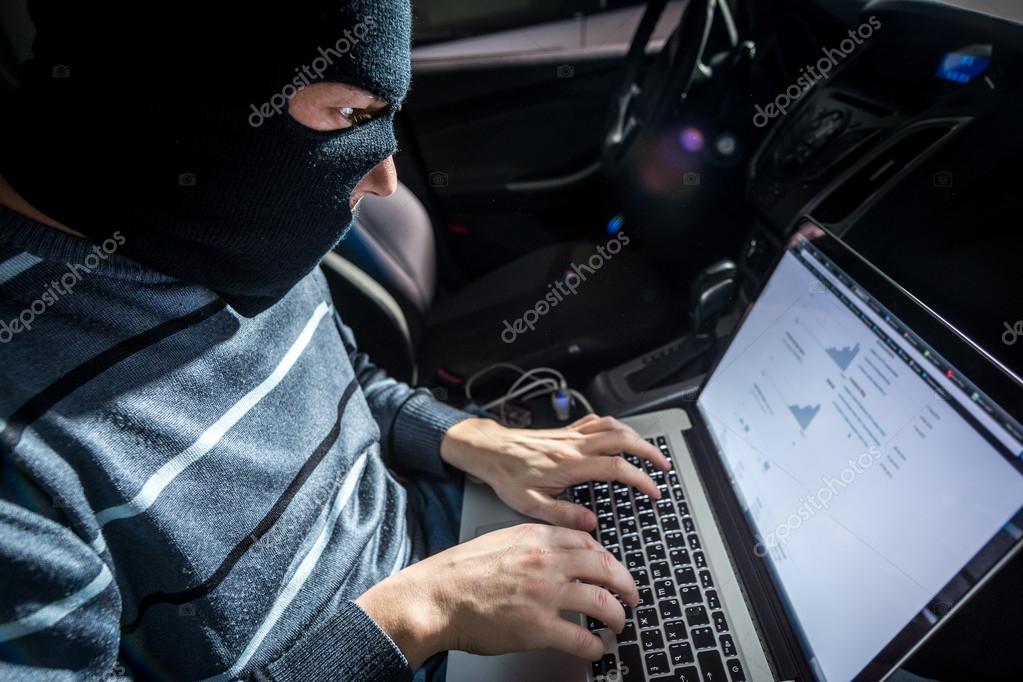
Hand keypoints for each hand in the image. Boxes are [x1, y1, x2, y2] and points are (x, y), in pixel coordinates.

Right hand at [356, 524, 640, 667]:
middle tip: (632, 595)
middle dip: (625, 584)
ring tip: (620, 623)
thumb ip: (531, 543)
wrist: (436, 597)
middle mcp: (548, 562)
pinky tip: (597, 648)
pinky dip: (596, 645)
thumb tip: (556, 553)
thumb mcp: (501, 540)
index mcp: (538, 537)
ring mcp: (546, 595)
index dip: (607, 558)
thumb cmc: (460, 572)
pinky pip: (582, 638)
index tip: (612, 568)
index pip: (588, 542)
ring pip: (602, 602)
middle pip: (605, 568)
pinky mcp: (539, 628)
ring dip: (618, 615)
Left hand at [440, 414, 669, 530]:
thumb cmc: (506, 476)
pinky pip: (596, 421)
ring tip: (649, 450)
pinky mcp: (565, 430)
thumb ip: (562, 514)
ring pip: (612, 426)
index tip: (653, 491)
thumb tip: (591, 523)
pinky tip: (618, 435)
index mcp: (569, 465)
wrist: (489, 450)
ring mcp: (571, 435)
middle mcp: (574, 445)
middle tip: (663, 465)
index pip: (616, 468)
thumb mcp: (529, 504)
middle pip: (622, 439)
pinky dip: (613, 426)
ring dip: (635, 436)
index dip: (640, 479)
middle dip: (649, 451)